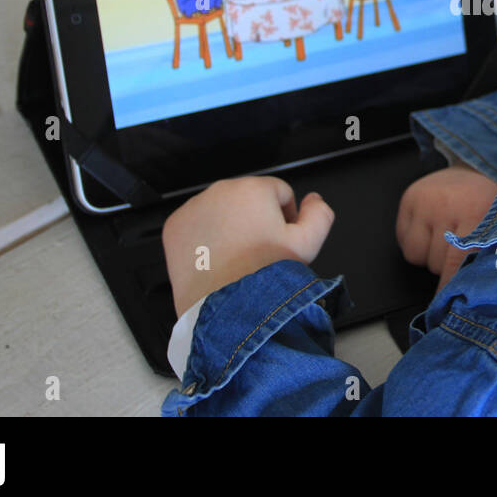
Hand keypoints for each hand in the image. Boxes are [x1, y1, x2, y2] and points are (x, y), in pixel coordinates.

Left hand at [162, 176, 333, 315]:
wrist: (227, 307)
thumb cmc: (264, 276)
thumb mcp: (308, 244)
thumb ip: (320, 214)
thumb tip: (314, 201)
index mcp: (253, 189)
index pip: (279, 192)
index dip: (285, 217)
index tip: (279, 238)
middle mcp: (220, 191)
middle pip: (248, 199)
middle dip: (255, 219)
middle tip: (258, 250)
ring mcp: (194, 208)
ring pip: (221, 210)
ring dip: (230, 226)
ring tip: (236, 257)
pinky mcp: (175, 227)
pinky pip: (197, 224)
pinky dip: (205, 237)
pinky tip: (215, 258)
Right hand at [397, 163, 496, 290]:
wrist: (476, 171)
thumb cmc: (488, 207)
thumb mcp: (496, 231)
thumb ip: (483, 260)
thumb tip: (467, 295)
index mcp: (476, 212)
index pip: (457, 261)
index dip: (450, 286)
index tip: (447, 301)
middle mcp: (448, 204)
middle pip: (435, 263)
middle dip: (445, 265)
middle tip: (458, 250)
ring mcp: (426, 200)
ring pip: (416, 256)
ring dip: (428, 255)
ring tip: (444, 238)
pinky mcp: (410, 198)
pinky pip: (403, 241)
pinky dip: (415, 242)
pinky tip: (430, 230)